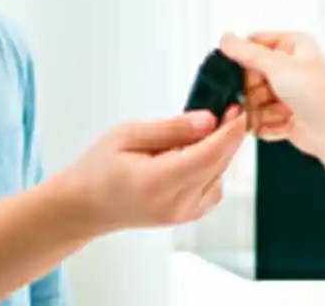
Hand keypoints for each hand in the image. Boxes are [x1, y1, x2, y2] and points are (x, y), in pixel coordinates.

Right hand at [53, 105, 246, 233]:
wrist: (85, 205)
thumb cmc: (98, 167)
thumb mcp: (128, 135)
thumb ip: (171, 129)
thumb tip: (209, 120)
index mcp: (157, 182)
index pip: (208, 155)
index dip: (229, 130)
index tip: (238, 108)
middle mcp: (175, 204)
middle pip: (218, 165)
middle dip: (228, 135)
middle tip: (229, 107)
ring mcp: (183, 215)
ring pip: (219, 175)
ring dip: (219, 151)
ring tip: (203, 130)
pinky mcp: (186, 216)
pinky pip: (213, 187)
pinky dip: (212, 168)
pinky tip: (194, 154)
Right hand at [220, 32, 324, 247]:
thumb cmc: (317, 94)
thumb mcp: (277, 65)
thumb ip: (247, 53)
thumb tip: (225, 38)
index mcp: (295, 45)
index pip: (256, 43)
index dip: (243, 58)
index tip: (231, 70)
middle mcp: (293, 67)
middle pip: (253, 75)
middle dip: (251, 90)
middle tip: (254, 97)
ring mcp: (291, 92)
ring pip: (256, 99)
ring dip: (257, 110)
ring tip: (268, 115)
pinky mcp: (288, 116)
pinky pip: (264, 118)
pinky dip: (264, 124)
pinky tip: (276, 125)